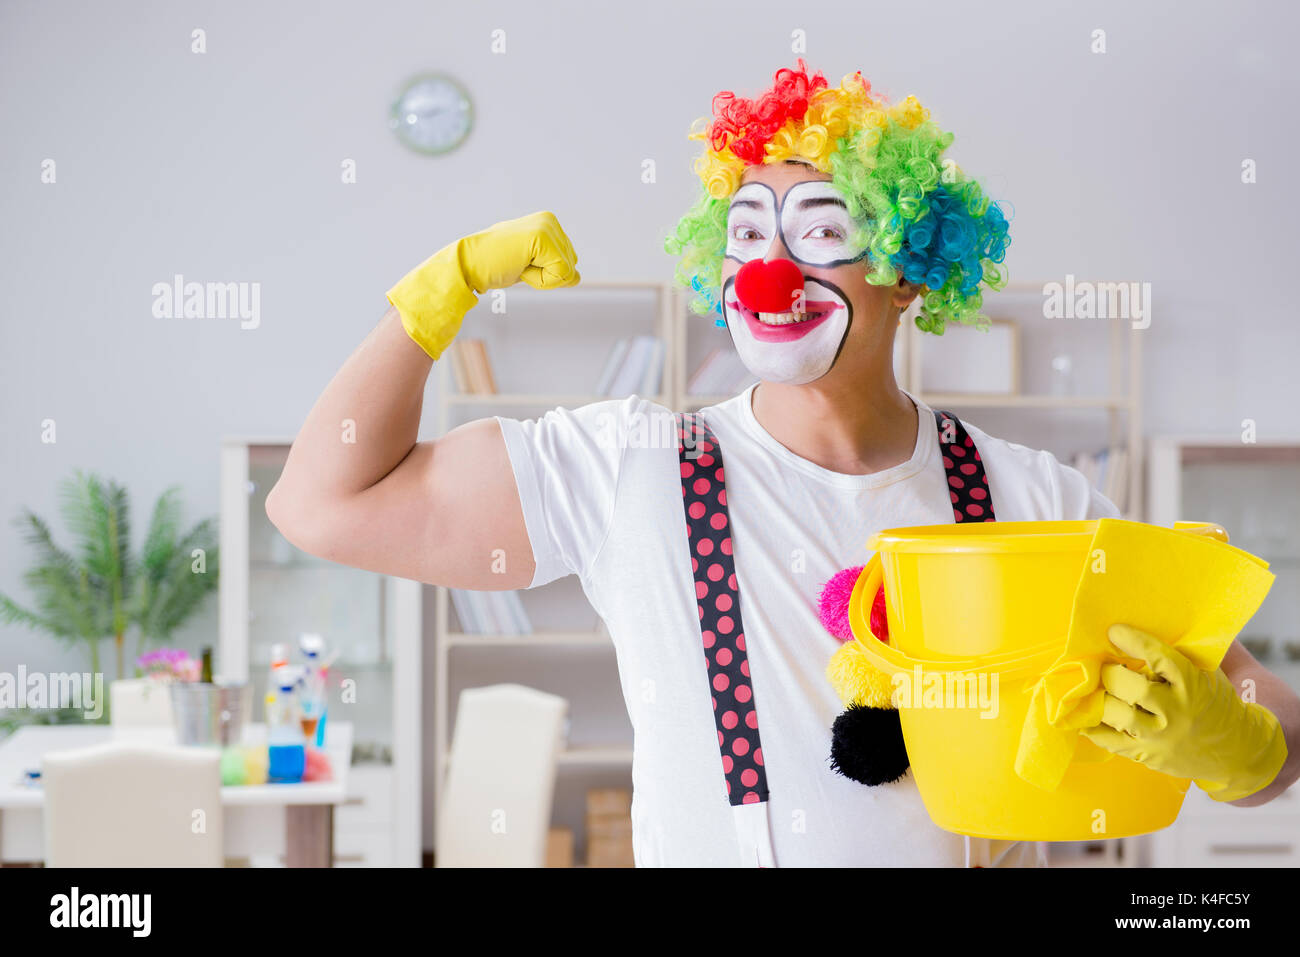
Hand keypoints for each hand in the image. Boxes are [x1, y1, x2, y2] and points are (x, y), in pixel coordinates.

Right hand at [387, 210, 579, 358]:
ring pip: (566, 270)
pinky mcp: (542, 239)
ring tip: (517, 264)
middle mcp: (549, 220)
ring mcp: (546, 227)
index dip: (547, 273)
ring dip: (542, 278)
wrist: (469, 265)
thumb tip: (576, 277)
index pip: (568, 260)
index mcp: (548, 222)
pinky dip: (540, 280)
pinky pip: (560, 273)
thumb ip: (554, 268)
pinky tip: (520, 268)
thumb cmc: (495, 265)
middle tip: (518, 264)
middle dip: (547, 275)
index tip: (521, 263)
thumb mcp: (531, 266)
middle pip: (571, 265)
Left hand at [1081, 623, 1286, 801]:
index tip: (1114, 631)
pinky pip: (1110, 741)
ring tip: (1096, 688)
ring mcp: (1161, 737)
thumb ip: (1176, 656)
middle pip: (1132, 689)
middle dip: (1111, 674)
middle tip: (1105, 667)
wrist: (1238, 750)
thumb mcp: (1205, 674)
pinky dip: (1093, 726)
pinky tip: (1086, 713)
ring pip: (1117, 715)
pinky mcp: (1148, 756)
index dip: (1134, 642)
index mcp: (1193, 685)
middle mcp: (1176, 712)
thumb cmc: (1213, 702)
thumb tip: (1134, 632)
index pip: (1160, 658)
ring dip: (1101, 698)